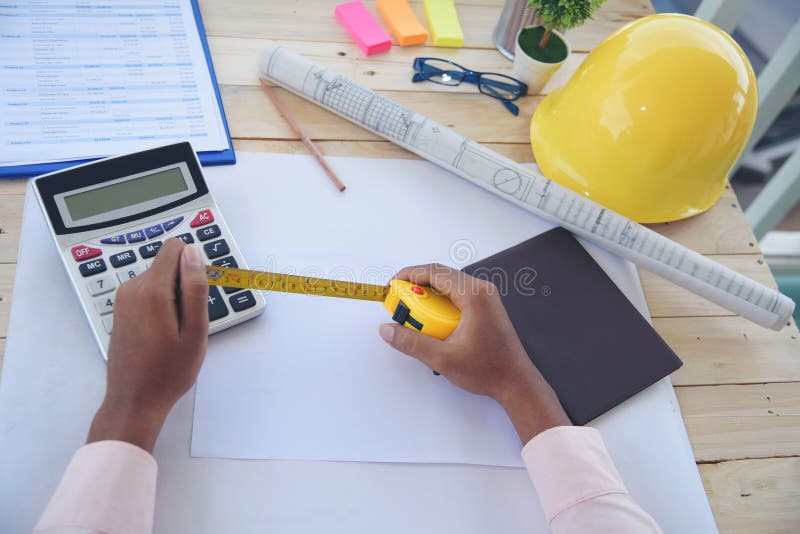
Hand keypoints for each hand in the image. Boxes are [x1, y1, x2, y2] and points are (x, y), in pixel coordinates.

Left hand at [87, 238, 209, 451]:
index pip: (174, 248)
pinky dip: (161, 305)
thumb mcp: (195, 331)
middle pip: (167, 265)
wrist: (134, 401)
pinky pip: (148, 292)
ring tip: (175, 331)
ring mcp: (123, 299)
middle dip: (183, 285)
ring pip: (159, 279)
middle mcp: (132, 289)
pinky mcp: (121, 309)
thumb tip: (193, 253)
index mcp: (151, 291)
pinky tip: (163, 334)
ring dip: (173, 298)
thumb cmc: (168, 372)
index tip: (196, 295)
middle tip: (187, 322)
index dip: (193, 266)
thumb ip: (195, 288)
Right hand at [378, 263, 569, 442]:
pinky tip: (431, 320)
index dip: (409, 275)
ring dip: (428, 293)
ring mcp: (486, 297)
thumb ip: (411, 343)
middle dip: (416, 285)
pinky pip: (457, 295)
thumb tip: (388, 330)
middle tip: (398, 301)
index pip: (435, 272)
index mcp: (474, 295)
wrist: (516, 382)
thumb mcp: (442, 358)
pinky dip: (440, 302)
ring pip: (449, 284)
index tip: (392, 286)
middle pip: (441, 275)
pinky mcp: (486, 307)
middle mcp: (481, 290)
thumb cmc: (488, 369)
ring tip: (412, 312)